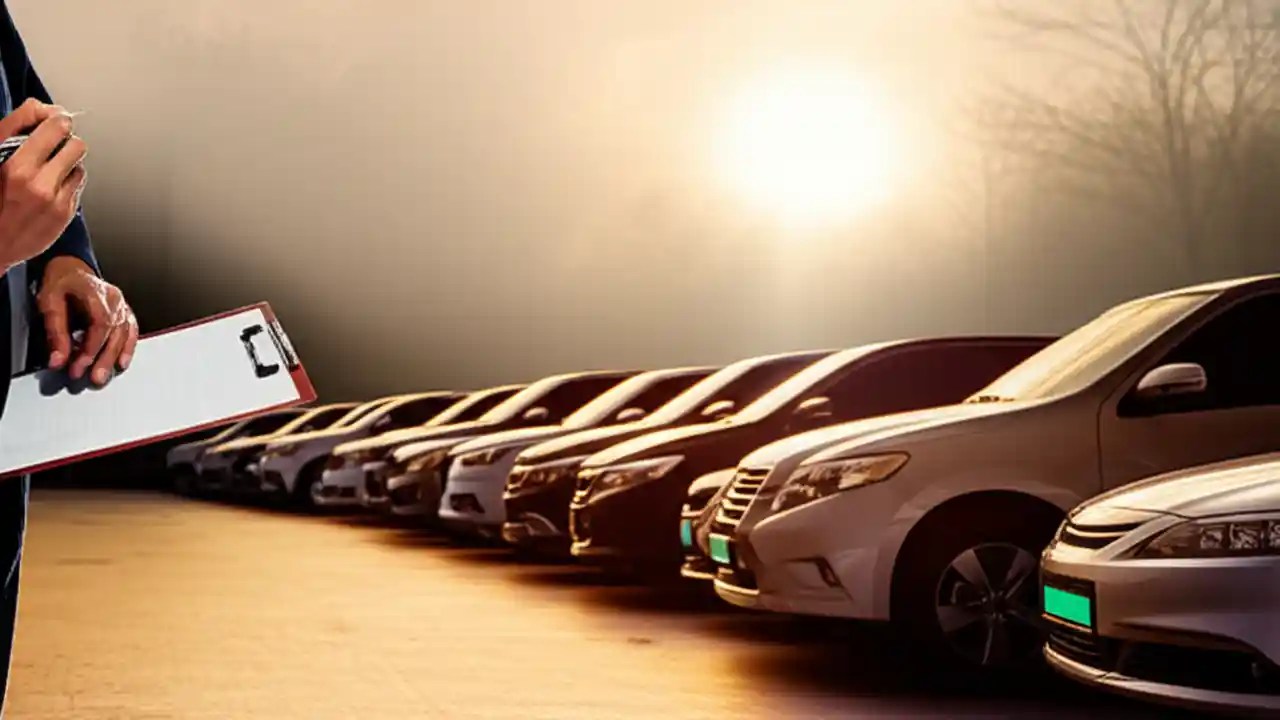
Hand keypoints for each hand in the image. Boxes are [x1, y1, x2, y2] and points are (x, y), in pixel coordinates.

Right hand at [0, 99, 86, 270]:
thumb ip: (16, 126)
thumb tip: (44, 108)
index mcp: (16, 167)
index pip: (55, 127)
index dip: (57, 121)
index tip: (53, 122)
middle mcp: (39, 185)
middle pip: (76, 144)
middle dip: (65, 142)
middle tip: (53, 146)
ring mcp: (55, 201)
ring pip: (80, 165)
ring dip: (68, 163)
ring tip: (49, 169)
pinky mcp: (65, 214)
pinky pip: (78, 185)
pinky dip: (68, 182)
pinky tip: (50, 187)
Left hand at [38, 256, 137, 384]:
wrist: (71, 268)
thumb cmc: (60, 282)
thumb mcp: (48, 303)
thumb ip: (55, 332)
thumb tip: (58, 360)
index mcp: (95, 291)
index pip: (99, 324)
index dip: (90, 348)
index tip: (78, 366)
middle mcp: (114, 298)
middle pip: (115, 332)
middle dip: (104, 358)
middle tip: (93, 378)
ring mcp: (122, 304)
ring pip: (124, 334)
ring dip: (114, 357)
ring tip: (103, 376)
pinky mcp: (124, 312)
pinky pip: (131, 331)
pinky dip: (127, 348)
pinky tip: (122, 363)